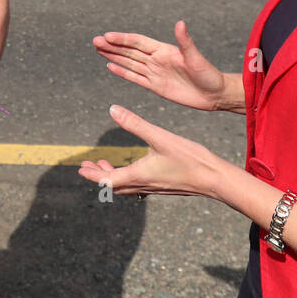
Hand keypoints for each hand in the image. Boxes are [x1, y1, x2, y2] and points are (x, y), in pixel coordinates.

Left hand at [77, 105, 222, 197]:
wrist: (215, 179)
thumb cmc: (190, 158)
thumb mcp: (160, 137)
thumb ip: (135, 123)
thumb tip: (112, 109)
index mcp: (138, 175)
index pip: (106, 180)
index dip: (92, 174)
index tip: (81, 168)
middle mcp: (143, 185)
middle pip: (114, 186)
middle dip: (99, 176)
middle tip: (87, 167)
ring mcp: (154, 188)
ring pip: (126, 187)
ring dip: (113, 177)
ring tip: (106, 165)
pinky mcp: (164, 187)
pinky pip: (139, 186)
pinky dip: (128, 178)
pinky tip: (136, 167)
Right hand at [93, 21, 226, 110]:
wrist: (214, 95)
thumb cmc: (208, 75)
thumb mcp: (196, 58)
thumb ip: (186, 42)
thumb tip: (180, 23)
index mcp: (164, 51)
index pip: (138, 42)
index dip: (122, 39)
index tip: (107, 36)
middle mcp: (157, 60)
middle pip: (130, 51)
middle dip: (112, 46)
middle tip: (94, 41)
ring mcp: (155, 73)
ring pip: (129, 63)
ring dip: (114, 56)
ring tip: (98, 49)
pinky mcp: (155, 86)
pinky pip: (135, 78)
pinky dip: (122, 72)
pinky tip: (111, 66)